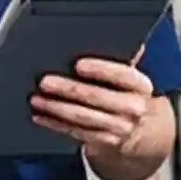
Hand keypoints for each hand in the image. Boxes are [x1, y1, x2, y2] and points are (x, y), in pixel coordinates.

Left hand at [29, 50, 153, 152]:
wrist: (142, 130)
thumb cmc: (129, 94)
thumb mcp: (131, 76)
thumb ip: (121, 58)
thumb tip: (111, 37)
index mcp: (140, 85)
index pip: (123, 75)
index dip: (100, 69)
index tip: (79, 64)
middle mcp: (133, 108)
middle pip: (97, 97)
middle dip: (69, 90)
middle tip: (46, 81)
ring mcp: (119, 128)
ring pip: (83, 117)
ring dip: (56, 108)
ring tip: (38, 99)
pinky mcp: (104, 142)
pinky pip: (76, 132)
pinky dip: (55, 124)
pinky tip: (41, 115)